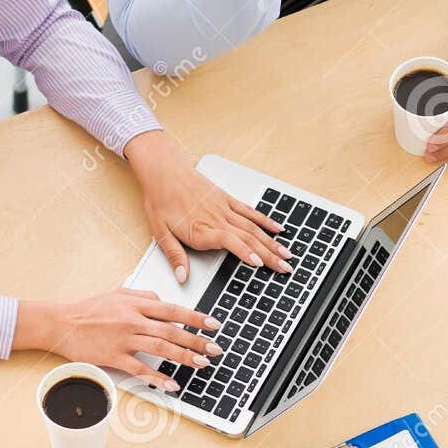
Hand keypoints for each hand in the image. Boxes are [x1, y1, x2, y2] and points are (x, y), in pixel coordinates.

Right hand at [39, 289, 221, 389]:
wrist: (62, 324)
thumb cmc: (89, 309)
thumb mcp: (118, 293)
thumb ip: (143, 295)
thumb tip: (164, 301)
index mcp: (136, 304)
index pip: (173, 310)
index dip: (196, 317)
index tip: (214, 324)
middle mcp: (132, 320)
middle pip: (171, 331)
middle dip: (197, 341)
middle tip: (215, 349)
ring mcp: (124, 339)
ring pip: (160, 348)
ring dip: (184, 357)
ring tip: (202, 363)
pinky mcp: (114, 357)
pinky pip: (140, 369)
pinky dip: (157, 378)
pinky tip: (171, 384)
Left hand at [125, 132, 288, 281]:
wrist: (163, 171)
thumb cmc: (160, 200)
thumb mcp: (160, 232)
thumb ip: (175, 256)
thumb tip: (182, 277)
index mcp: (202, 229)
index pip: (230, 242)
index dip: (246, 252)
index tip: (260, 263)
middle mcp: (218, 218)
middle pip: (249, 238)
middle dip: (270, 255)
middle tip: (286, 267)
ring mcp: (225, 208)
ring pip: (254, 227)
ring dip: (272, 242)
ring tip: (287, 254)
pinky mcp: (227, 199)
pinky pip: (250, 211)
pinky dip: (266, 221)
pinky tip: (279, 229)